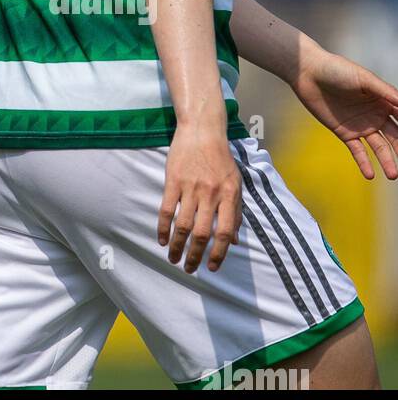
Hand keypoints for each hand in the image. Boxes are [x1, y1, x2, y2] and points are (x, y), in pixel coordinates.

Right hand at [159, 126, 241, 272]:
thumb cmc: (221, 158)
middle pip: (201, 233)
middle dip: (195, 255)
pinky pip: (166, 209)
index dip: (219, 254)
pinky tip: (162, 239)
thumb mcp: (236, 183)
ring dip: (177, 245)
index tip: (212, 267)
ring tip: (173, 258)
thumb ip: (236, 212)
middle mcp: (210, 194)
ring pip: (182, 224)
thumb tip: (233, 241)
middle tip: (189, 269)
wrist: (202, 130)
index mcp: (229, 195)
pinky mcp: (173, 180)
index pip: (224, 232)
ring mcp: (190, 187)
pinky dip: (163, 227)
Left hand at [291, 47, 397, 179]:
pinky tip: (371, 175)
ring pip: (379, 147)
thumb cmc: (337, 69)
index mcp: (383, 101)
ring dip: (387, 161)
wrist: (308, 73)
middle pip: (395, 136)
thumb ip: (385, 91)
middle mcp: (376, 115)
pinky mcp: (344, 132)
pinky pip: (357, 150)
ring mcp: (361, 125)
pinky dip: (364, 163)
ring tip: (394, 175)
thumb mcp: (364, 79)